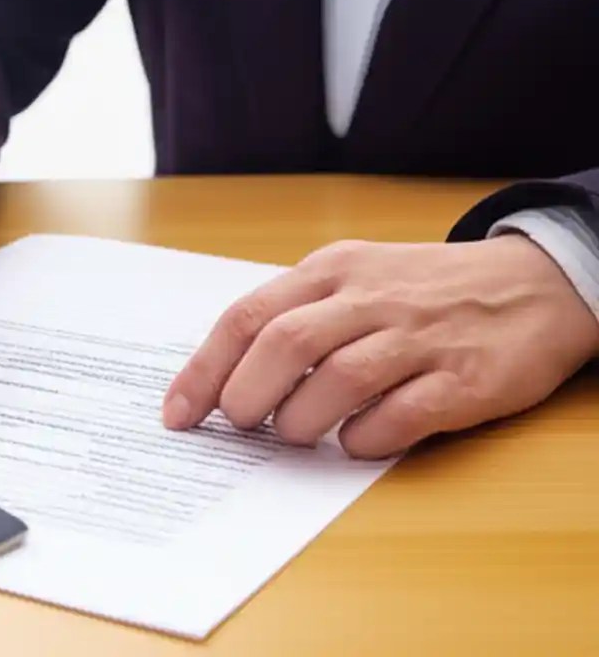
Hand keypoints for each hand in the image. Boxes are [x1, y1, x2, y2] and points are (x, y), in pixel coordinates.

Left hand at [162, 236, 598, 458]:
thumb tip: (223, 380)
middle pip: (284, 345)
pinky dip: (364, 438)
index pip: (248, 317)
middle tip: (242, 426)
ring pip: (337, 379)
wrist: (536, 284)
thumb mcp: (353, 278)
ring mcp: (418, 337)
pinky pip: (400, 416)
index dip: (203, 370)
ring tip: (295, 436)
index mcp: (332, 270)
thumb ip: (295, 316)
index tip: (178, 414)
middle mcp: (370, 297)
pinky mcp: (463, 379)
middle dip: (245, 397)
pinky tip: (353, 443)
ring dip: (300, 421)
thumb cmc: (423, 291)